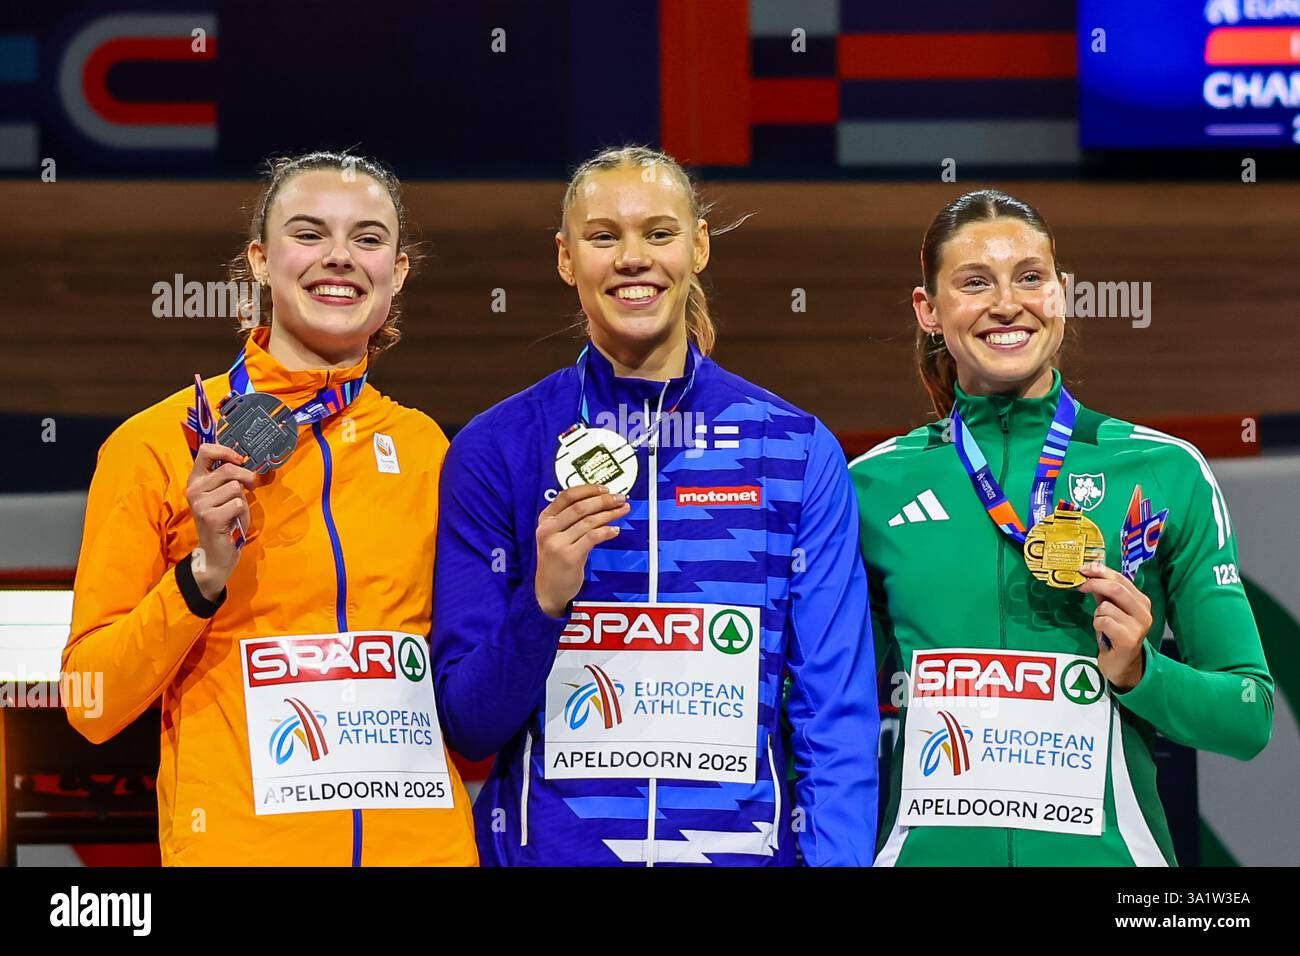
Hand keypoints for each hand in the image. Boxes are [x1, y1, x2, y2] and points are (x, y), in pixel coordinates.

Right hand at [186, 443, 256, 600]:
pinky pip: (238, 504)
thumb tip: (244, 460)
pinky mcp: (210, 517)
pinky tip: (232, 521)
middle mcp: (194, 489)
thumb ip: (229, 478)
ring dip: (243, 499)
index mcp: (196, 480)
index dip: (226, 451)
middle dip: (247, 477)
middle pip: (228, 469)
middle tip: (250, 487)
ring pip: (236, 488)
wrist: (216, 553)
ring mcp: (200, 503)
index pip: (205, 451)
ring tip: (234, 511)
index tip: (239, 459)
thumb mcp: (225, 495)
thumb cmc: (225, 521)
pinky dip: (242, 512)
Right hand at [534, 484, 629, 617]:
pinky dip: (607, 531)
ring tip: (623, 510)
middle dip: (604, 500)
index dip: (588, 489)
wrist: (549, 589)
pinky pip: (592, 537)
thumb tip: (600, 500)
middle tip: (621, 498)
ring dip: (610, 514)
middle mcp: (548, 529)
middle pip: (580, 507)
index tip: (605, 489)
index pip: (566, 495)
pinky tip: (616, 530)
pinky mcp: (569, 556)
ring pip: (589, 521)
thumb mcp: (556, 535)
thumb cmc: (557, 559)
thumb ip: (570, 518)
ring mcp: (558, 543)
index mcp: (545, 519)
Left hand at [1078, 562, 1151, 690]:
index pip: (1121, 579)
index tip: (1084, 569)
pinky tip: (1103, 633)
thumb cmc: (1115, 634)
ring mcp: (1138, 626)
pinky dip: (1097, 624)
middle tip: (1080, 586)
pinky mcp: (1129, 639)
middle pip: (1116, 588)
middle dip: (1094, 584)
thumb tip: (1089, 572)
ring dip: (1097, 613)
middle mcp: (1144, 612)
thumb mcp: (1110, 609)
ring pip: (1106, 606)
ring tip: (1102, 623)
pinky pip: (1103, 621)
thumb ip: (1103, 592)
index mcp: (1142, 601)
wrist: (1123, 664)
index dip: (1101, 571)